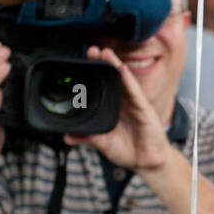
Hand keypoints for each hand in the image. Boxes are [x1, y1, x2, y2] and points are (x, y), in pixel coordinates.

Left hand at [64, 45, 168, 171]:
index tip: (81, 61)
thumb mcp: (103, 144)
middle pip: (112, 78)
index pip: (102, 86)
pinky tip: (121, 69)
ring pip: (123, 80)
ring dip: (114, 65)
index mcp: (112, 108)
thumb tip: (67, 137)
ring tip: (105, 52)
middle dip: (102, 63)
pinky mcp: (144, 109)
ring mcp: (134, 104)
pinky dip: (128, 80)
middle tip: (91, 50)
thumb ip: (87, 138)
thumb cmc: (129, 151)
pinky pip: (135, 92)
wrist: (147, 163)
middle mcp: (123, 102)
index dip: (93, 73)